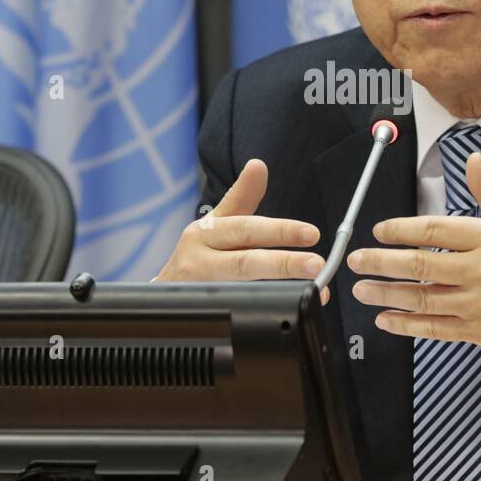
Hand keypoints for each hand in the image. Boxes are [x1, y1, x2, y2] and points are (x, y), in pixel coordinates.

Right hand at [156, 159, 330, 302]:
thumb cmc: (198, 254)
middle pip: (244, 263)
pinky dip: (262, 312)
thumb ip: (240, 197)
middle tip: (316, 264)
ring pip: (241, 293)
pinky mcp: (203, 316)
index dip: (280, 231)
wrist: (163, 291)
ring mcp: (199, 293)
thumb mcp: (215, 223)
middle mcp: (199, 262)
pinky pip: (235, 313)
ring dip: (278, 292)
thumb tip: (258, 165)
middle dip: (283, 264)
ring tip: (312, 290)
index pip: (246, 229)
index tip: (311, 233)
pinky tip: (286, 309)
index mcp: (204, 234)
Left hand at [347, 152, 480, 374]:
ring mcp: (480, 305)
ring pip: (421, 299)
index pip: (434, 231)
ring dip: (386, 295)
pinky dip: (407, 325)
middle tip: (354, 260)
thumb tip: (471, 160)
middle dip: (381, 262)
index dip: (400, 229)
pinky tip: (385, 320)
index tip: (378, 230)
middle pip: (419, 265)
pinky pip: (435, 329)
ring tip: (360, 290)